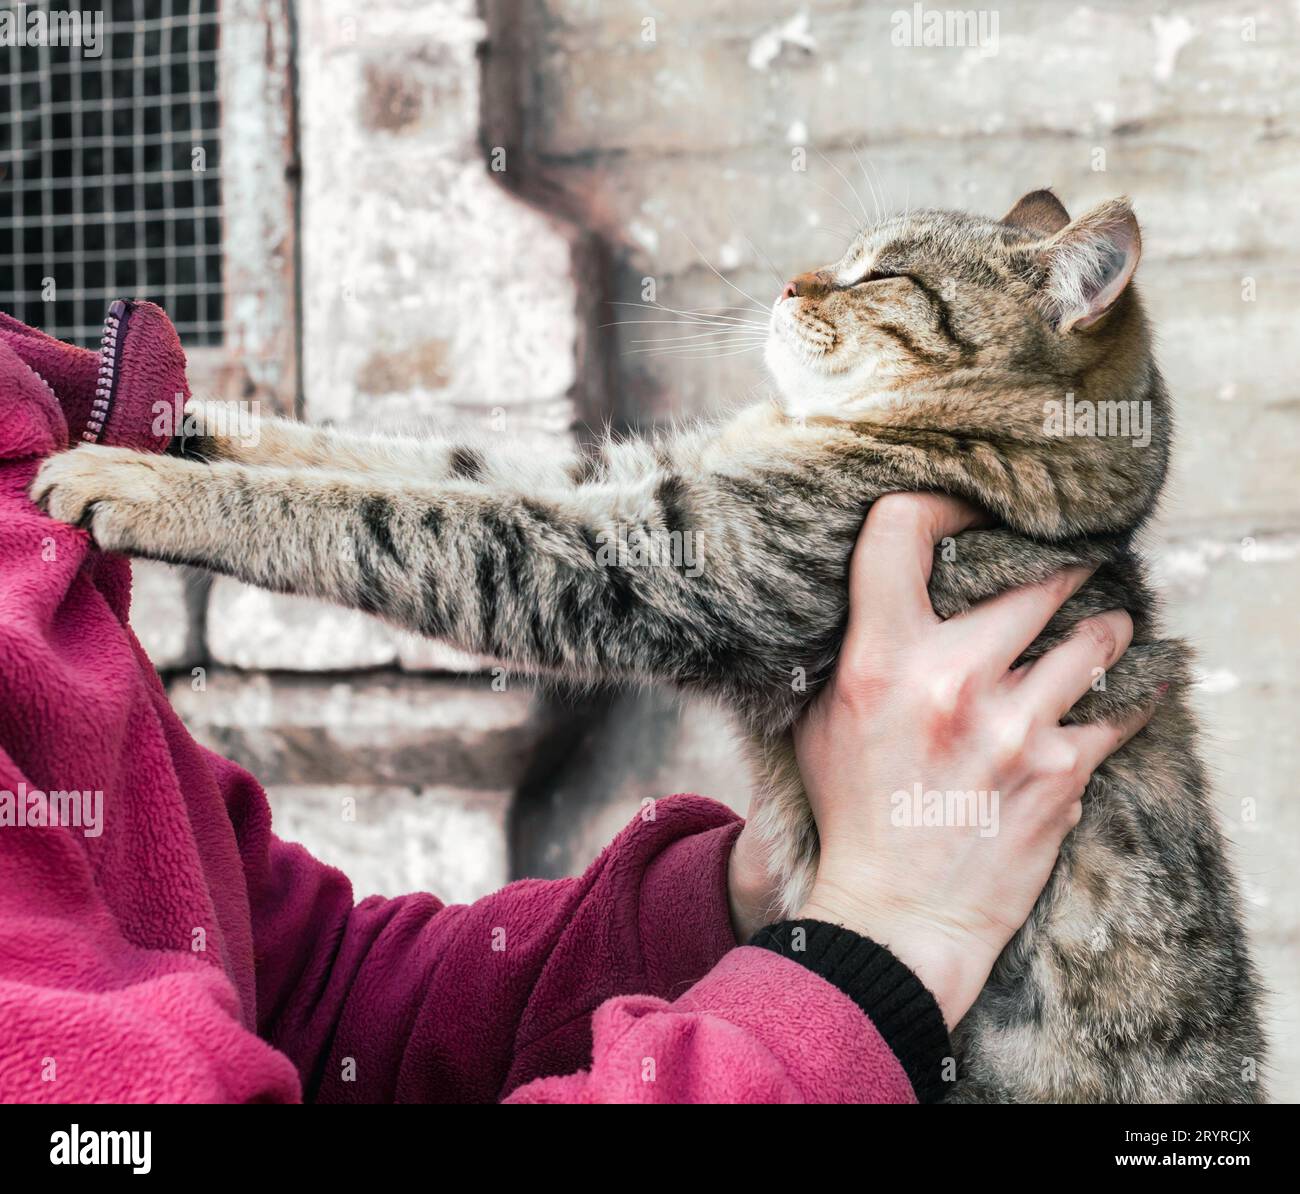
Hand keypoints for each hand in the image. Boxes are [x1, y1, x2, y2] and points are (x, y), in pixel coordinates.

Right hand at [791, 493, 1152, 1027]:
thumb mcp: (822, 720)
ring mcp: (1015, 725)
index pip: (902, 530)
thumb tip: (886, 587)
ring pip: (1094, 637)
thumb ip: (852, 649)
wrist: (897, 914)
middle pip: (1030, 576)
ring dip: (1103, 627)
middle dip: (1053, 568)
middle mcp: (950, 680)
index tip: (967, 513)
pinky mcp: (1063, 771)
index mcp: (879, 660)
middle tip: (1063, 562)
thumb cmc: (855, 811)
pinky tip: (1126, 689)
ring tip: (1106, 624)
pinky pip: (1118, 710)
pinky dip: (1125, 698)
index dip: (938, 504)